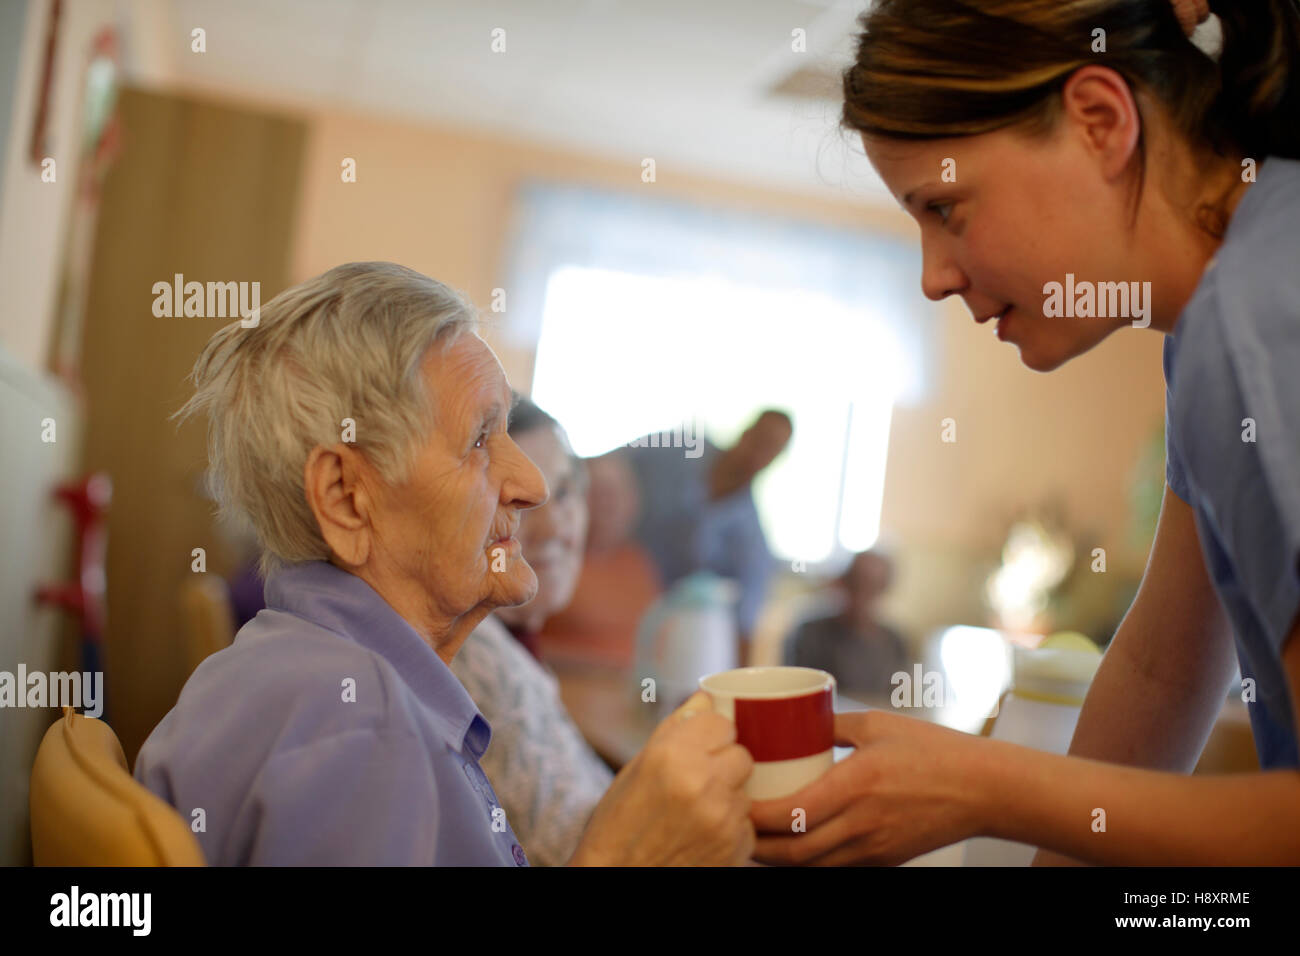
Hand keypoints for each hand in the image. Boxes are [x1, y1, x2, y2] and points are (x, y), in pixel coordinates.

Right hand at [571, 691, 754, 864]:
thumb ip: (675, 728)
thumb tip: (707, 697)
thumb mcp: (636, 767)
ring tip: (696, 811)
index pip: (720, 722)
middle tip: (698, 780)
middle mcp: (702, 783)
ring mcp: (722, 818)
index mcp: (672, 755)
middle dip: (724, 764)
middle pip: (741, 754)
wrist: (617, 878)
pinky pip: (747, 822)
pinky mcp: (736, 847)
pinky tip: (702, 834)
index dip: (710, 733)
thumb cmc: (619, 822)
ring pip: (746, 789)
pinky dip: (731, 826)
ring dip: (728, 795)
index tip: (699, 745)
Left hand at [749, 709, 987, 865]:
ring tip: (755, 841)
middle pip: (794, 852)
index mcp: (856, 785)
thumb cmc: (934, 750)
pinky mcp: (884, 859)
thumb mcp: (877, 725)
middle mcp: (861, 823)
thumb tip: (798, 720)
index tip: (737, 803)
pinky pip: (836, 868)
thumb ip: (833, 724)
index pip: (793, 814)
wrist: (984, 789)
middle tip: (734, 828)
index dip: (757, 816)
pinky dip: (808, 864)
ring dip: (778, 859)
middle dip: (757, 847)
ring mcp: (873, 847)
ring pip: (811, 867)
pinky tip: (794, 849)